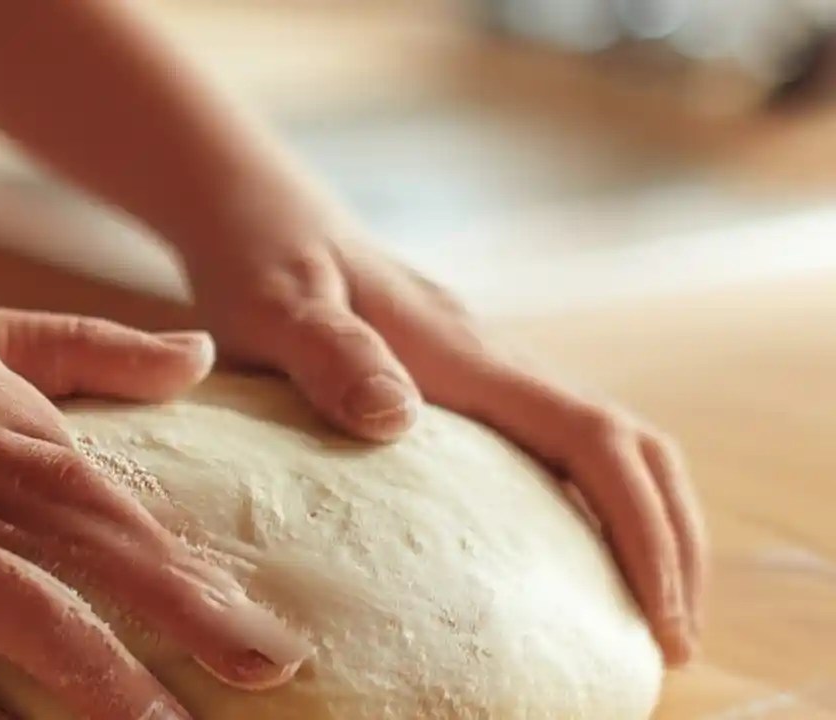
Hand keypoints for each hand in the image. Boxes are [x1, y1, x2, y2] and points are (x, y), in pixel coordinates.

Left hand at [182, 224, 704, 664]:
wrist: (259, 214)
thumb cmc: (259, 260)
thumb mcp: (274, 307)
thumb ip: (327, 353)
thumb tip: (396, 419)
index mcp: (461, 352)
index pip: (591, 436)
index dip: (641, 525)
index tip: (658, 615)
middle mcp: (492, 359)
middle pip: (628, 444)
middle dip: (669, 539)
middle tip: (670, 643)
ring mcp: (483, 368)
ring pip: (600, 442)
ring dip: (641, 522)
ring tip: (638, 615)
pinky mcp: (463, 380)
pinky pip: (555, 443)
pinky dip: (590, 503)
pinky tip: (565, 557)